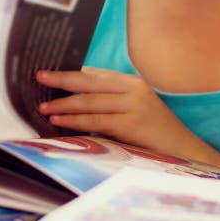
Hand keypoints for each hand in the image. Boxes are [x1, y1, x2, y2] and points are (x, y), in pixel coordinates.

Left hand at [36, 67, 192, 155]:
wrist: (181, 148)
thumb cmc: (153, 128)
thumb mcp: (135, 103)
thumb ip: (111, 91)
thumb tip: (83, 75)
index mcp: (133, 82)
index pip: (96, 74)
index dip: (71, 73)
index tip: (49, 72)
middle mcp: (133, 89)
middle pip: (90, 84)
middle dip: (62, 80)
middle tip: (39, 78)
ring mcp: (133, 106)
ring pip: (90, 102)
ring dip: (64, 104)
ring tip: (43, 107)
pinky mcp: (131, 124)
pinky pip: (96, 121)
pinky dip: (75, 120)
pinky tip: (59, 121)